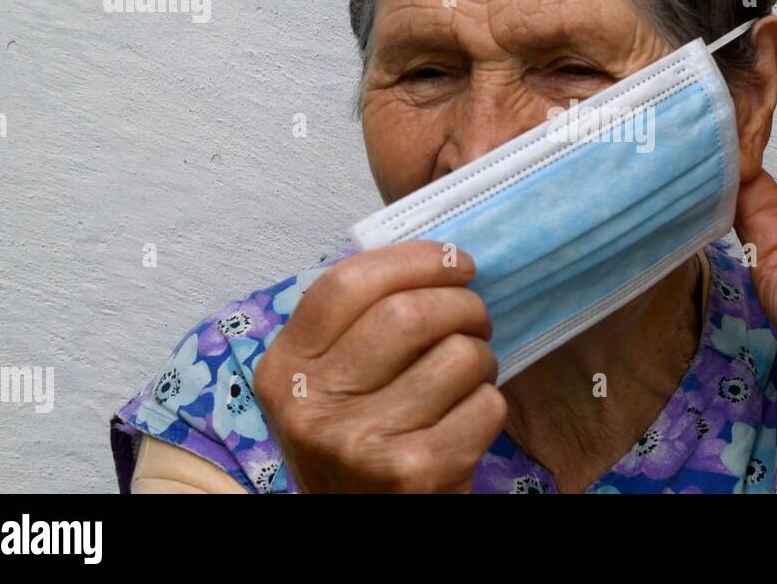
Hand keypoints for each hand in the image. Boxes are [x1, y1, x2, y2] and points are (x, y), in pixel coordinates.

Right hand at [254, 240, 505, 492]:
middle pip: (409, 313)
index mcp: (286, 368)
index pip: (348, 282)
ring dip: (482, 355)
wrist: (360, 519)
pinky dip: (490, 402)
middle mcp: (313, 406)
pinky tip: (468, 415)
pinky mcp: (414, 473)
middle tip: (475, 316)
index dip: (414, 260)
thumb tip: (437, 257)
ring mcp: (361, 443)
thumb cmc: (358, 435)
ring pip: (458, 355)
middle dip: (462, 304)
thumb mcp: (328, 382)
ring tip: (471, 371)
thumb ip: (357, 324)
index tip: (455, 262)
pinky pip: (484, 404)